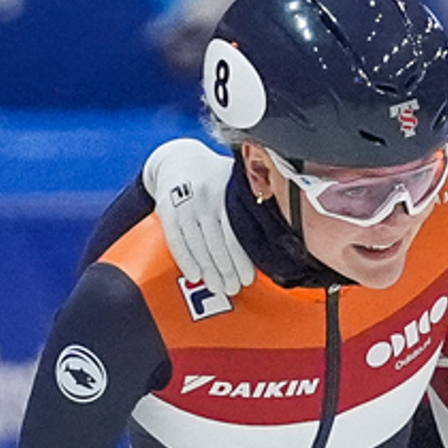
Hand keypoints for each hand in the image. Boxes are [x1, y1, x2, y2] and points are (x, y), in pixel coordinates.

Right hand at [143, 138, 254, 295]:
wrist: (177, 158)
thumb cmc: (216, 175)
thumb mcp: (235, 179)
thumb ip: (254, 197)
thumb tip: (281, 221)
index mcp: (227, 192)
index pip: (236, 231)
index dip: (241, 258)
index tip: (248, 278)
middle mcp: (206, 197)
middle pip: (216, 241)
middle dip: (225, 269)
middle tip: (233, 289)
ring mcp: (185, 203)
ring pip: (197, 243)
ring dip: (207, 269)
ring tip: (217, 287)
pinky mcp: (166, 208)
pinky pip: (176, 239)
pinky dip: (185, 259)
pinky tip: (194, 275)